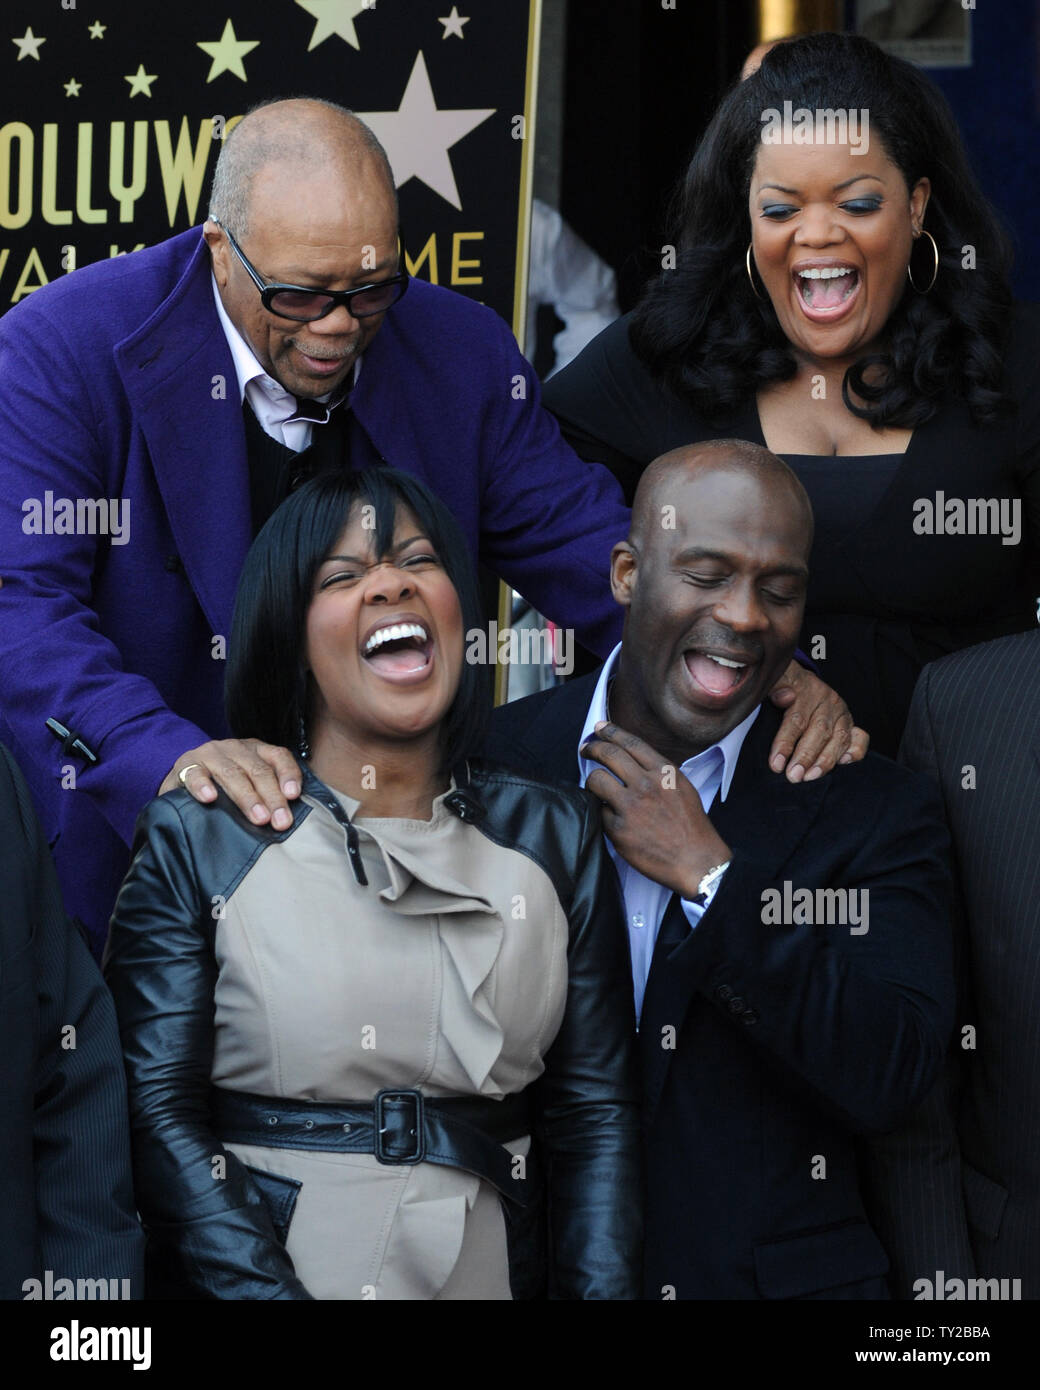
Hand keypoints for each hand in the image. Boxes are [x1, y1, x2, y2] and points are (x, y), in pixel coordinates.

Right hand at [159, 740, 302, 830]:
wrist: (182, 780)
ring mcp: (210, 755)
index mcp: (256, 750)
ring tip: (259, 818)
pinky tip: (210, 798)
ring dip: (247, 797)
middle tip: (281, 821)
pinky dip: (202, 786)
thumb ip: (268, 793)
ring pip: (232, 774)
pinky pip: (195, 774)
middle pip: (258, 770)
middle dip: (272, 797)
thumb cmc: (223, 787)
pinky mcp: (186, 765)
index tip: (293, 795)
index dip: (288, 774)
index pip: (279, 757)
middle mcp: (235, 748)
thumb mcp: (249, 784)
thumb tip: (288, 819)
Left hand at [581, 722, 731, 898]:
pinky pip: (599, 811)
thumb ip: (658, 772)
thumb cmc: (691, 826)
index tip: (599, 728)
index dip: (611, 731)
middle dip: (592, 748)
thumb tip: (631, 760)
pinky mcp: (618, 829)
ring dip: (592, 781)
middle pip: (609, 754)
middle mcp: (646, 785)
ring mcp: (631, 807)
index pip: (631, 742)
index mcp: (664, 772)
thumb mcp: (682, 788)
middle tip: (586, 749)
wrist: (697, 861)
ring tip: (595, 786)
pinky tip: (610, 817)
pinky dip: (602, 812)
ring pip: (596, 779)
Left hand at [768, 661, 868, 781]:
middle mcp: (826, 700)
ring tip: (810, 777)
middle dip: (806, 756)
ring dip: (826, 760)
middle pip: (819, 730)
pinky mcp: (850, 724)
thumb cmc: (780, 688)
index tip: (776, 764)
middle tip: (793, 776)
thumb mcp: (772, 682)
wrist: (797, 683)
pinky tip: (843, 763)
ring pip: (839, 737)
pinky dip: (855, 751)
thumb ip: (775, 686)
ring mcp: (841, 712)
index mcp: (805, 688)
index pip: (797, 719)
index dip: (786, 743)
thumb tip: (783, 697)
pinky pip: (860, 738)